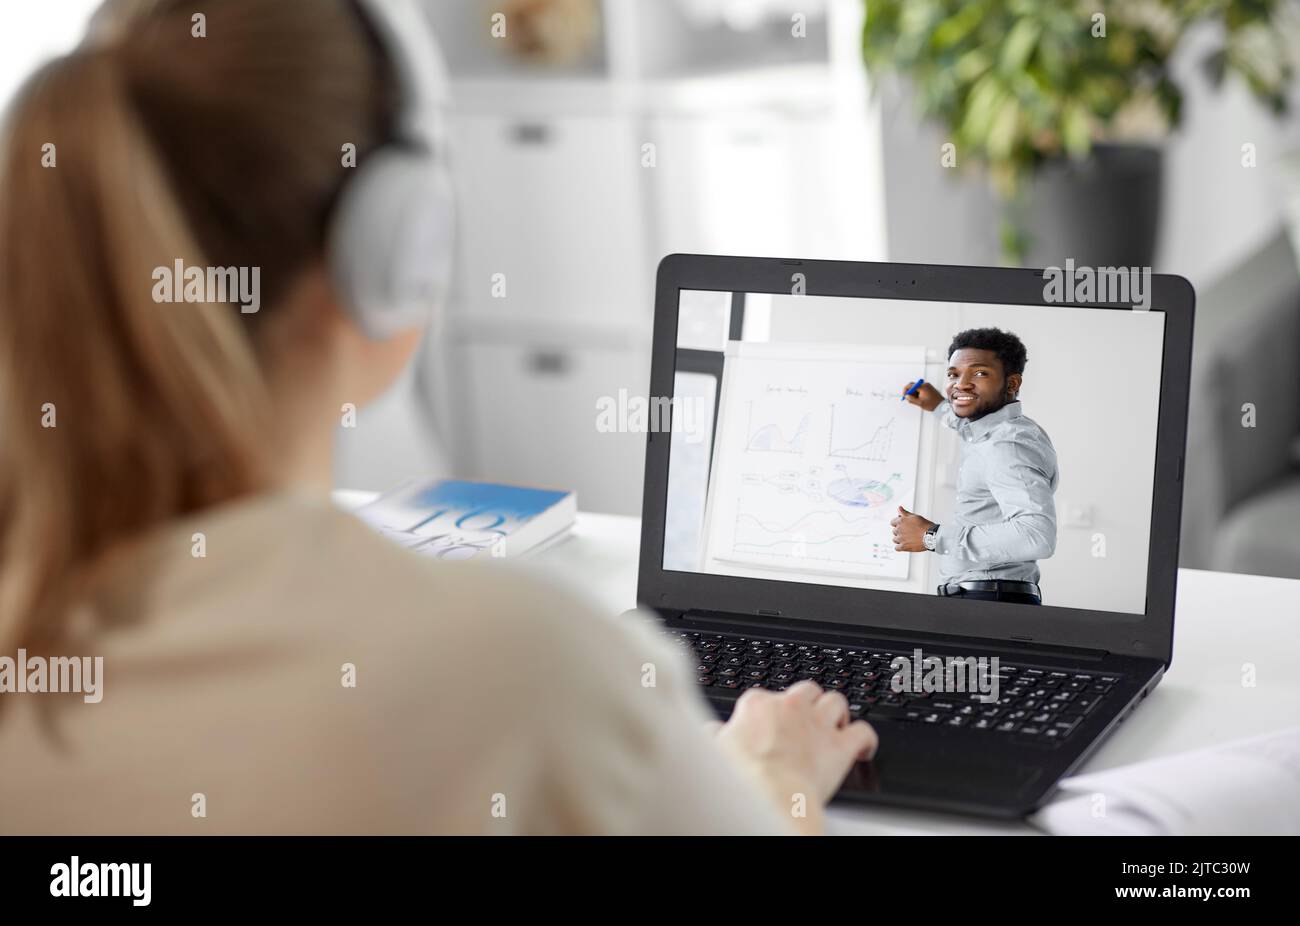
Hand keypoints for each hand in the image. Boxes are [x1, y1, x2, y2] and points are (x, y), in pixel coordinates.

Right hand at [714, 682, 877, 834]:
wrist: (770, 797)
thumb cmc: (742, 778)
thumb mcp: (716, 750)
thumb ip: (716, 736)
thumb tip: (712, 732)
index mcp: (757, 704)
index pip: (766, 695)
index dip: (771, 710)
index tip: (770, 725)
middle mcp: (790, 707)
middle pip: (807, 689)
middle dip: (809, 702)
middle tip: (806, 719)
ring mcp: (817, 724)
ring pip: (836, 701)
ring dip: (837, 713)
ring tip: (834, 725)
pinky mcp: (839, 747)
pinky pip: (863, 732)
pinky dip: (865, 740)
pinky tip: (862, 749)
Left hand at [890, 506, 934, 551]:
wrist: (931, 536)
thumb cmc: (925, 526)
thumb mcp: (915, 516)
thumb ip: (905, 513)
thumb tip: (899, 508)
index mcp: (901, 521)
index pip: (892, 522)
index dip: (897, 524)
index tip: (903, 526)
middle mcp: (899, 529)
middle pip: (894, 531)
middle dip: (900, 532)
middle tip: (908, 533)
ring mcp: (901, 538)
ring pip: (895, 540)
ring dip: (899, 540)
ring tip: (908, 539)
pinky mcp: (903, 546)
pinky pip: (896, 548)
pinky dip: (900, 547)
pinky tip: (905, 546)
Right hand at [902, 381, 942, 411]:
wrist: (941, 405)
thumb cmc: (932, 404)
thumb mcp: (920, 403)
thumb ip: (911, 399)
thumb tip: (906, 396)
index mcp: (923, 387)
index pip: (911, 385)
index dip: (906, 390)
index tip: (904, 395)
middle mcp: (925, 385)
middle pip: (913, 386)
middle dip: (910, 392)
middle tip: (909, 399)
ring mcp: (927, 386)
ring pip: (916, 388)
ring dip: (914, 393)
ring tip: (917, 401)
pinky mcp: (929, 388)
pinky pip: (920, 389)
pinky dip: (918, 393)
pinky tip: (920, 399)